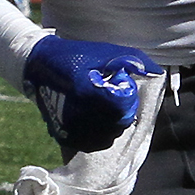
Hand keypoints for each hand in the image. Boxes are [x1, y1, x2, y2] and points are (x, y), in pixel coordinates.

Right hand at [22, 34, 157, 151]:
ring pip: (109, 135)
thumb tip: (156, 73)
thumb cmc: (75, 55)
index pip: (124, 105)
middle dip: (123, 109)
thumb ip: (133, 62)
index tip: (120, 83)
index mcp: (88, 90)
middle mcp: (79, 112)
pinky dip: (100, 132)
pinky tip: (95, 116)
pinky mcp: (65, 135)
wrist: (37, 66)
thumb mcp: (105, 52)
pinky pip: (94, 142)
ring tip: (103, 104)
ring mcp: (71, 126)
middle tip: (112, 93)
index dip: (128, 95)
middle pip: (120, 122)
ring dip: (113, 122)